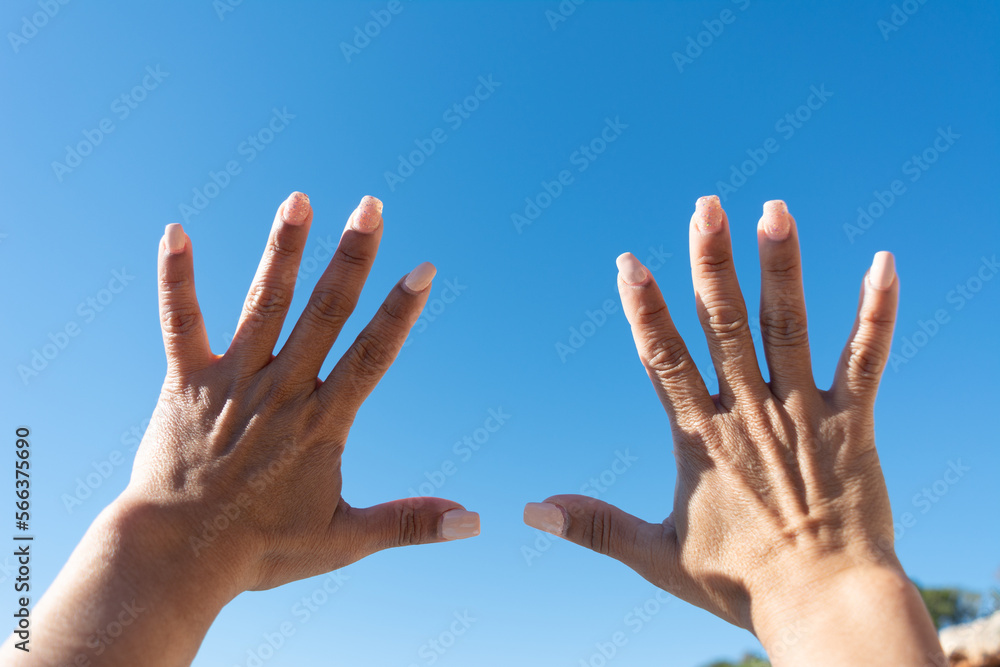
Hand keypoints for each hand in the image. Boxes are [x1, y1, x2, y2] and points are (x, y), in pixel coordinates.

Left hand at [4, 193, 478, 665]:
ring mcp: (232, 381)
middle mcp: (281, 390)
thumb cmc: (261, 549)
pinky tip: (176, 230)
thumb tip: (474, 521)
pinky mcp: (187, 382)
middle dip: (351, 256)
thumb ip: (409, 523)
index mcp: (321, 421)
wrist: (176, 557)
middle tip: (371, 206)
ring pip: (263, 303)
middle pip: (324, 313)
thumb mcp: (344, 540)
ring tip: (299, 199)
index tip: (422, 268)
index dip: (399, 311)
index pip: (372, 355)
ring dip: (284, 250)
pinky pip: (181, 321)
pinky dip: (178, 277)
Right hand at [524, 196, 942, 663]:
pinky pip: (867, 358)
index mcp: (700, 439)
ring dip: (781, 267)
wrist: (825, 605)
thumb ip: (594, 525)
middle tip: (706, 206)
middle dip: (711, 262)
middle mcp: (749, 414)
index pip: (663, 359)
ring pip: (788, 327)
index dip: (643, 308)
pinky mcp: (854, 422)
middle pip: (724, 324)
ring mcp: (804, 413)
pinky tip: (882, 262)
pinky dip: (876, 310)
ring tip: (775, 209)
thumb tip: (529, 512)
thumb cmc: (741, 583)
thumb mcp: (657, 556)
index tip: (629, 261)